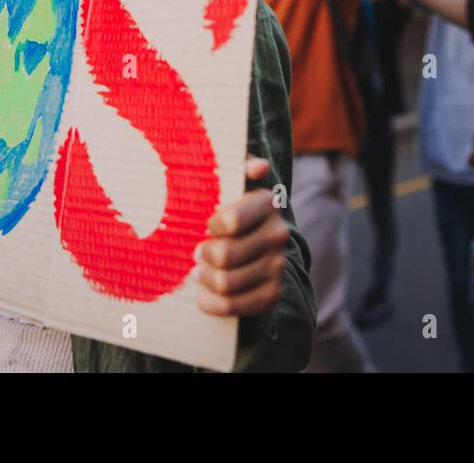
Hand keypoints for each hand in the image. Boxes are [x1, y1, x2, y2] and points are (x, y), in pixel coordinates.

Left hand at [193, 157, 289, 317]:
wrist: (246, 241)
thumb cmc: (226, 204)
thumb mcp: (228, 179)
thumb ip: (238, 166)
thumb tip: (260, 166)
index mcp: (267, 201)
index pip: (232, 221)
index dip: (213, 226)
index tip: (206, 225)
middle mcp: (278, 233)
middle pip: (226, 256)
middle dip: (203, 256)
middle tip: (195, 253)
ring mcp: (278, 264)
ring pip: (228, 283)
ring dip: (206, 280)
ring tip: (198, 272)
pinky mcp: (273, 292)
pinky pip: (238, 306)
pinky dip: (214, 304)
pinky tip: (204, 296)